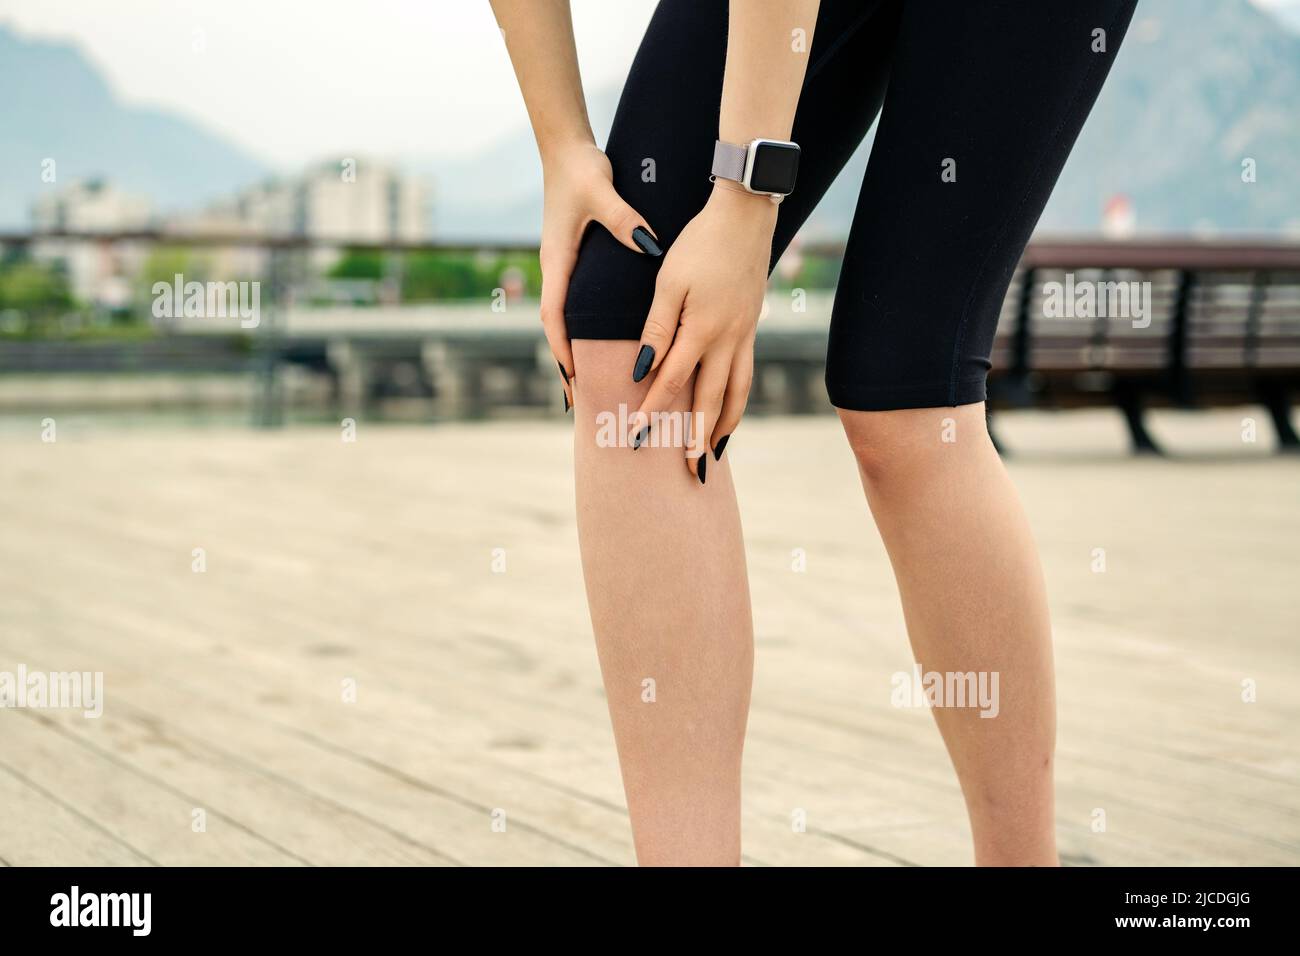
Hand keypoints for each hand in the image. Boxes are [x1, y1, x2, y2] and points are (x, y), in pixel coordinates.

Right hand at [539, 141, 660, 408]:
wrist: (567, 148)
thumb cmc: (582, 169)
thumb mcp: (602, 193)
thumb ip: (624, 220)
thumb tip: (648, 244)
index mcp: (557, 258)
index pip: (554, 315)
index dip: (563, 348)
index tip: (573, 377)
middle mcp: (557, 268)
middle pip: (557, 327)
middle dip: (566, 363)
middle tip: (577, 400)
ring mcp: (565, 266)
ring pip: (565, 318)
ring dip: (573, 351)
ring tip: (587, 385)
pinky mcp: (575, 261)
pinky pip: (576, 304)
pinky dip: (582, 330)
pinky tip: (599, 345)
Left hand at [629, 183, 777, 481]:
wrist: (745, 215)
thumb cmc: (698, 244)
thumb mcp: (667, 282)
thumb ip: (655, 329)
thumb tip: (641, 371)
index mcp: (701, 330)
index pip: (672, 383)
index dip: (654, 412)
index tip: (638, 438)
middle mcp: (727, 340)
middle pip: (711, 400)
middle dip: (698, 438)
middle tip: (691, 472)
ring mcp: (744, 335)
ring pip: (736, 392)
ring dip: (725, 426)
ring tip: (715, 454)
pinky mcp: (751, 327)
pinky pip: (746, 374)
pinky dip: (738, 400)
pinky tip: (731, 410)